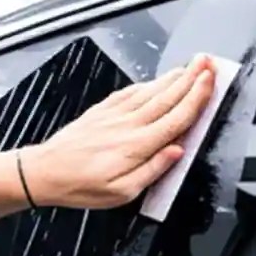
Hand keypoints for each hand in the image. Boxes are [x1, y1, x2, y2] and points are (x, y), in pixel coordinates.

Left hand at [19, 55, 214, 208]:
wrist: (43, 172)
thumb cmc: (81, 186)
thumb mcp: (122, 193)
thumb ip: (153, 170)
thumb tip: (177, 151)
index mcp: (138, 145)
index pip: (177, 117)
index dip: (198, 97)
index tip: (211, 80)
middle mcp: (129, 124)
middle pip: (169, 97)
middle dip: (192, 77)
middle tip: (209, 62)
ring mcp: (115, 114)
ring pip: (152, 91)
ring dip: (175, 77)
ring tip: (192, 65)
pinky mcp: (103, 111)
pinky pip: (131, 92)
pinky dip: (149, 83)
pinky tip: (157, 79)